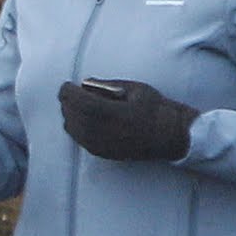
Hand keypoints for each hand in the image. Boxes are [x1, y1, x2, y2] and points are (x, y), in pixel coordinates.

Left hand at [58, 78, 196, 161]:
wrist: (168, 136)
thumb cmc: (154, 108)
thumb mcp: (135, 89)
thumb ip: (108, 86)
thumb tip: (85, 82)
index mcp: (113, 113)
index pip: (79, 102)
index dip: (68, 92)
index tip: (67, 85)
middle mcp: (104, 131)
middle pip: (72, 115)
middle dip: (67, 102)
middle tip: (68, 93)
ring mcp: (102, 145)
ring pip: (73, 129)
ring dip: (69, 115)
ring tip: (74, 105)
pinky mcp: (102, 153)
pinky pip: (79, 140)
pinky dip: (75, 128)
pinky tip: (80, 120)